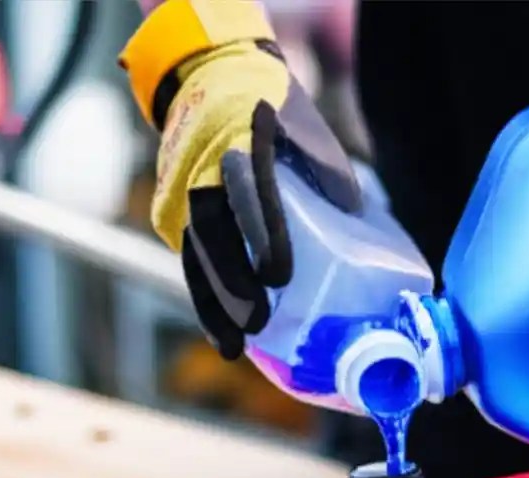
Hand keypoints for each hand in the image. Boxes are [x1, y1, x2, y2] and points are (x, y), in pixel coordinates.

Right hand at [120, 0, 359, 359]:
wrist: (204, 79)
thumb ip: (327, 164)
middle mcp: (202, 170)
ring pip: (193, 255)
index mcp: (236, 139)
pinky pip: (189, 261)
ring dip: (213, 303)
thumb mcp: (303, 119)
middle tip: (257, 322)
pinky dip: (206, 298)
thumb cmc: (267, 103)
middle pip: (211, 233)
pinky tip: (224, 334)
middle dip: (232, 282)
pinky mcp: (174, 214)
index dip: (262, 233)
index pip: (247, 190)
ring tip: (234, 346)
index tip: (280, 275)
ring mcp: (181, 193)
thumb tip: (354, 214)